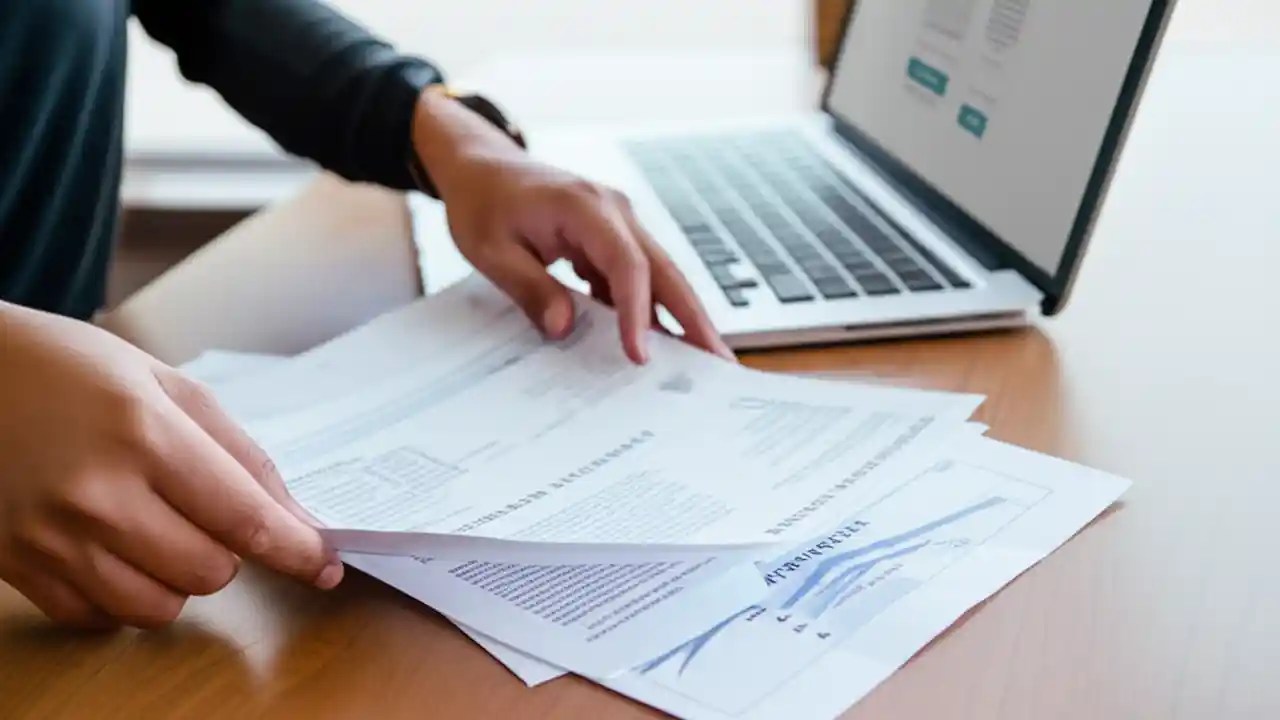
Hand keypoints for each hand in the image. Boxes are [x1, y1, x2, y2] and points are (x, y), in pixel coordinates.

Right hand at [0, 305, 341, 628]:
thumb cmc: (74, 369)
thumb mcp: (168, 384)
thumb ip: (241, 454)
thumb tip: (298, 521)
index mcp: (145, 434)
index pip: (244, 519)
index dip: (295, 550)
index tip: (325, 566)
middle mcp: (97, 493)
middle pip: (209, 572)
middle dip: (226, 550)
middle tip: (201, 510)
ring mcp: (50, 537)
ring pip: (159, 606)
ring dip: (177, 578)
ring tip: (155, 526)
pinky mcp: (16, 566)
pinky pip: (100, 617)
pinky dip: (122, 595)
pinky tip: (113, 548)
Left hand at [412, 87, 734, 364]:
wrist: (480, 166)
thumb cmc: (482, 204)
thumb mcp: (491, 252)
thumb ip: (530, 289)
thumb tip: (565, 329)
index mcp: (584, 206)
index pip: (626, 263)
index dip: (637, 311)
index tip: (639, 354)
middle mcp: (613, 210)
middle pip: (663, 268)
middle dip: (693, 316)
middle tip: (720, 361)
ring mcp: (617, 222)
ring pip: (658, 274)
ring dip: (680, 315)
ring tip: (702, 361)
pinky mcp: (611, 236)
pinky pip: (637, 276)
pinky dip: (648, 309)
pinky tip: (656, 344)